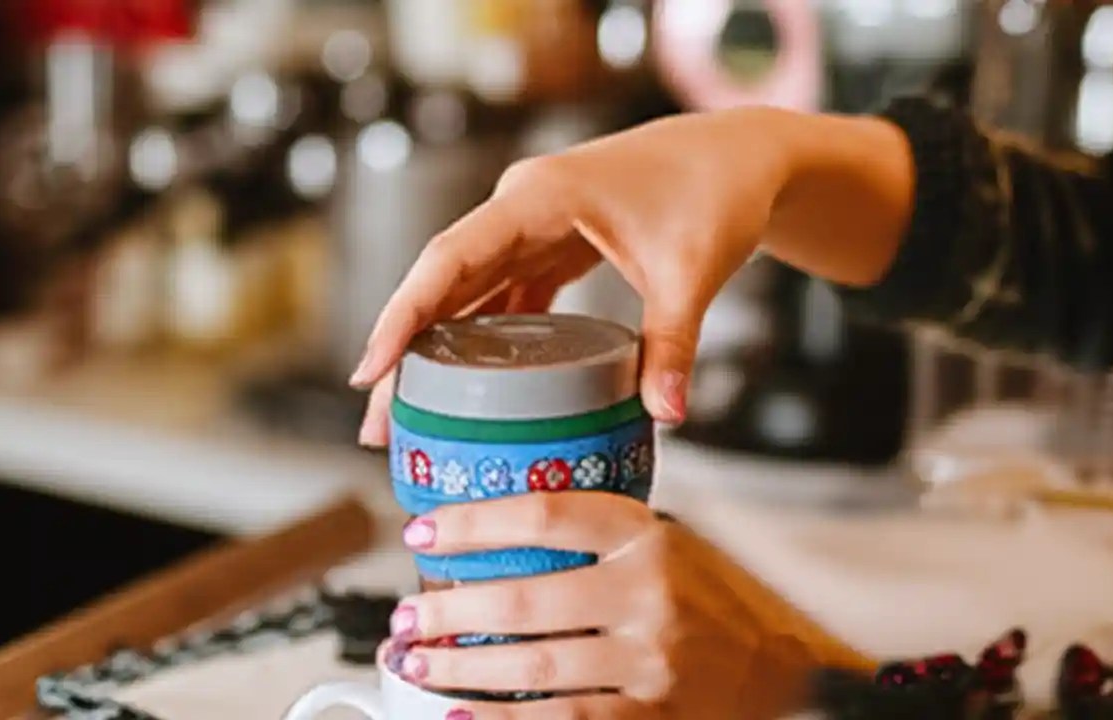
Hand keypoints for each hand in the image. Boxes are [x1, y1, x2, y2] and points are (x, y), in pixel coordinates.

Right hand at [351, 107, 803, 444]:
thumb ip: (674, 343)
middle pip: (443, 283)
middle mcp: (521, 206)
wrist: (742, 155)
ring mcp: (532, 225)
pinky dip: (481, 339)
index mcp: (539, 196)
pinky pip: (500, 294)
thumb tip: (667, 417)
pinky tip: (467, 386)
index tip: (370, 371)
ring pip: (466, 292)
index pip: (450, 257)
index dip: (404, 314)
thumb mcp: (692, 270)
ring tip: (409, 418)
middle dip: (405, 353)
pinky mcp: (550, 243)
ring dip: (437, 352)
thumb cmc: (716, 191)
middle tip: (378, 426)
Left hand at [385, 493, 873, 718]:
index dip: (470, 523)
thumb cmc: (715, 599)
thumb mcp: (668, 543)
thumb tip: (498, 535)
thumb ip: (600, 538)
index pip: (541, 514)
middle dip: (445, 612)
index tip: (420, 532)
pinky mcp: (651, 711)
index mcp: (647, 533)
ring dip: (460, 669)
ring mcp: (652, 658)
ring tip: (416, 664)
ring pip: (532, 667)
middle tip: (403, 619)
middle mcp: (649, 591)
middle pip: (522, 598)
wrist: (789, 667)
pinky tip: (460, 715)